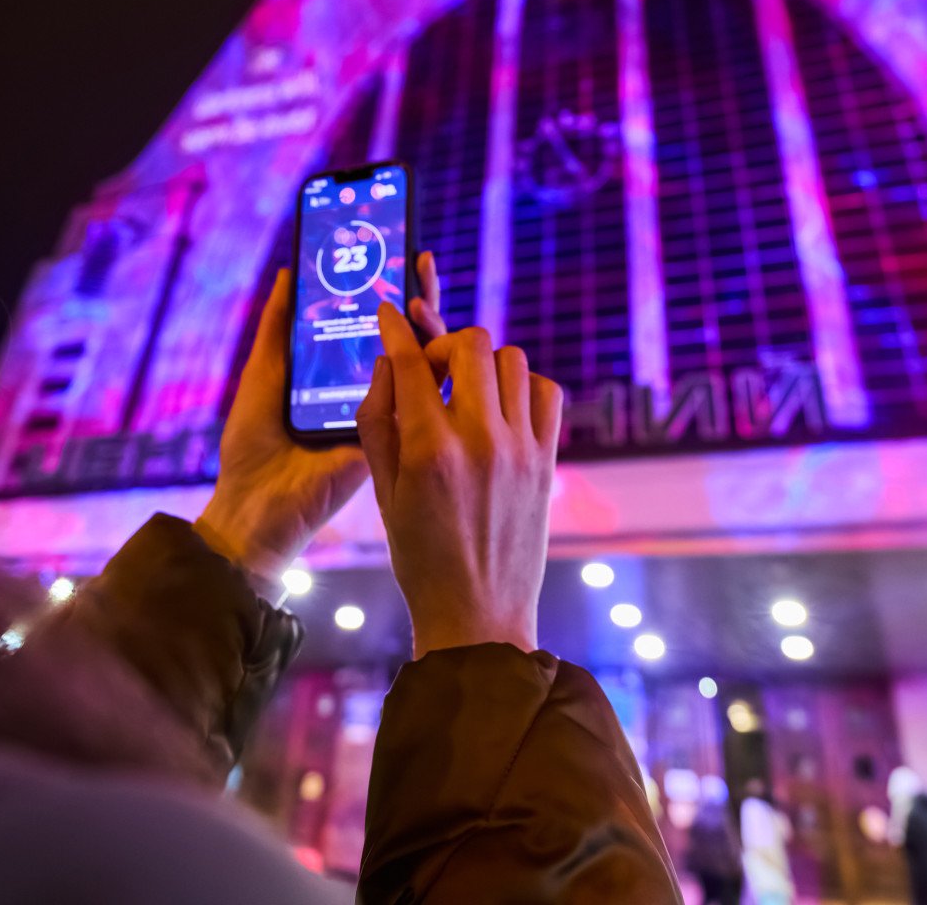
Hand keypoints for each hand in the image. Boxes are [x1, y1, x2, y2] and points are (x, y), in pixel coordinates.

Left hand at [197, 251, 447, 590]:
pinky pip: (421, 400)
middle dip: (419, 294)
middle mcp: (369, 390)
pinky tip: (428, 340)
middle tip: (420, 258)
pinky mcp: (395, 438)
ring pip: (424, 361)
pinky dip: (429, 368)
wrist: (256, 507)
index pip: (374, 324)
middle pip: (407, 336)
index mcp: (340, 375)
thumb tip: (288, 271)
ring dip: (429, 324)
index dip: (388, 288)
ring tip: (419, 294)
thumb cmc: (252, 448)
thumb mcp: (262, 375)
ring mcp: (387, 414)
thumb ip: (278, 326)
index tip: (398, 250)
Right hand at [356, 308, 563, 657]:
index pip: (413, 363)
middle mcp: (480, 441)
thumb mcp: (384, 491)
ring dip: (485, 363)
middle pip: (471, 344)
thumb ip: (378, 421)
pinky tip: (502, 408)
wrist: (477, 614)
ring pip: (513, 360)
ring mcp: (521, 449)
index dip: (396, 329)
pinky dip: (525, 386)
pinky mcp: (548, 461)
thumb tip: (387, 364)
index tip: (389, 313)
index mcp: (429, 450)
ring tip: (467, 391)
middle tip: (433, 369)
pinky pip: (547, 392)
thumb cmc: (420, 556)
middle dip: (444, 344)